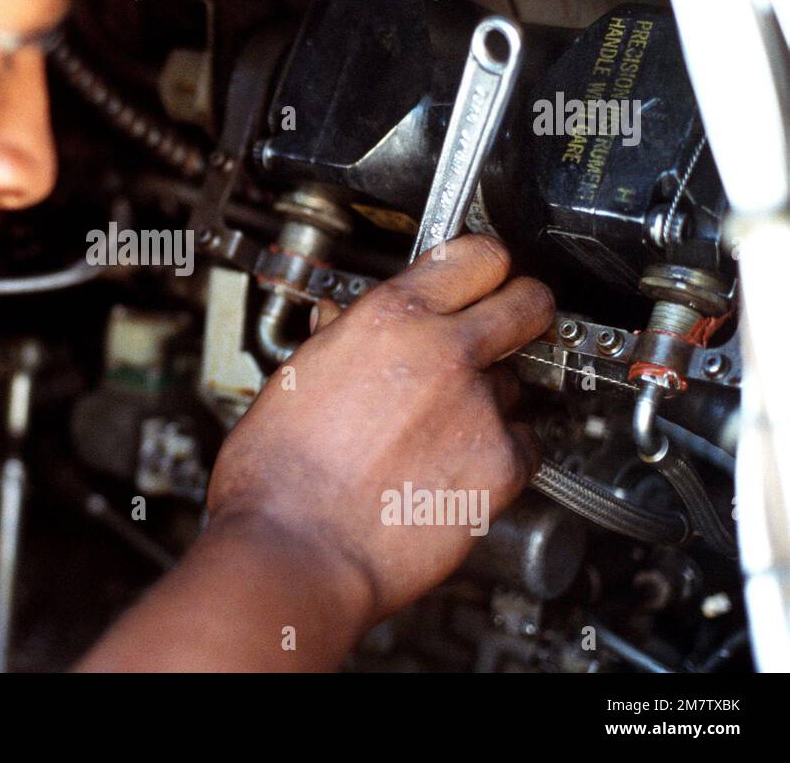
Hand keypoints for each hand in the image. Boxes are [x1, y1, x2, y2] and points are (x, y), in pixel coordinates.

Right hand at [207, 235, 554, 623]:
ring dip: (489, 398)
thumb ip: (335, 344)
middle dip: (522, 310)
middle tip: (505, 328)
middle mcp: (443, 351)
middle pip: (529, 300)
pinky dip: (499, 454)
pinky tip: (455, 469)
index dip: (483, 265)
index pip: (475, 256)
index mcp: (388, 318)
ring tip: (440, 431)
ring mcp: (479, 407)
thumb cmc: (277, 476)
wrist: (295, 551)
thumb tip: (339, 326)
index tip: (482, 276)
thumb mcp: (293, 382)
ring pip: (514, 383)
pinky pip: (523, 444)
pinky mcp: (502, 465)